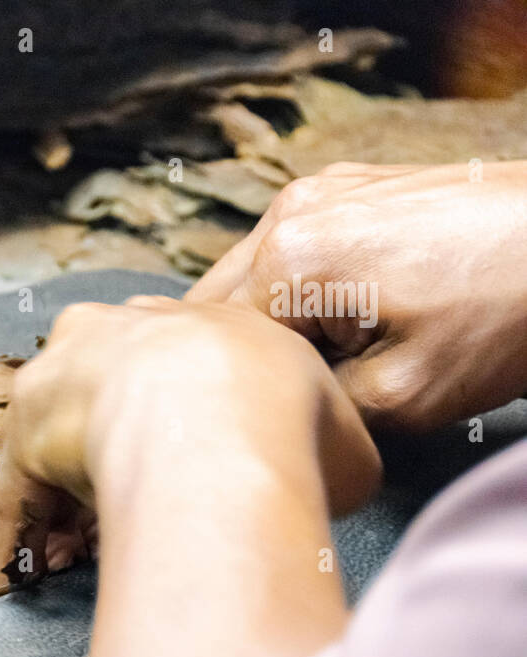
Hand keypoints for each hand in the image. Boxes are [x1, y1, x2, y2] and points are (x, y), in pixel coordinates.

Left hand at [0, 296, 380, 584]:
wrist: (222, 418)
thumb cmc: (291, 424)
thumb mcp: (345, 434)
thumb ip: (326, 450)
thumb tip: (331, 483)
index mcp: (207, 324)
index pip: (186, 371)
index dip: (184, 430)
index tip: (189, 472)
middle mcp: (133, 330)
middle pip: (116, 396)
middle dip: (121, 454)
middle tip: (134, 512)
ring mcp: (72, 369)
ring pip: (64, 437)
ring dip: (69, 498)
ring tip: (79, 557)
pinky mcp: (30, 422)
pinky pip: (22, 483)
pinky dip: (23, 526)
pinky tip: (26, 565)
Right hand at [187, 161, 526, 429]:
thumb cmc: (509, 314)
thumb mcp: (400, 399)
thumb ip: (310, 403)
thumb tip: (277, 404)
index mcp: (289, 258)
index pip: (217, 346)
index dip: (246, 389)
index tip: (287, 411)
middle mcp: (288, 210)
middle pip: (218, 305)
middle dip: (249, 351)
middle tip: (302, 389)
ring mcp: (319, 189)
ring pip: (252, 277)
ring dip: (274, 321)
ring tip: (335, 352)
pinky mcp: (350, 186)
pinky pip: (294, 250)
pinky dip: (304, 289)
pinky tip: (354, 314)